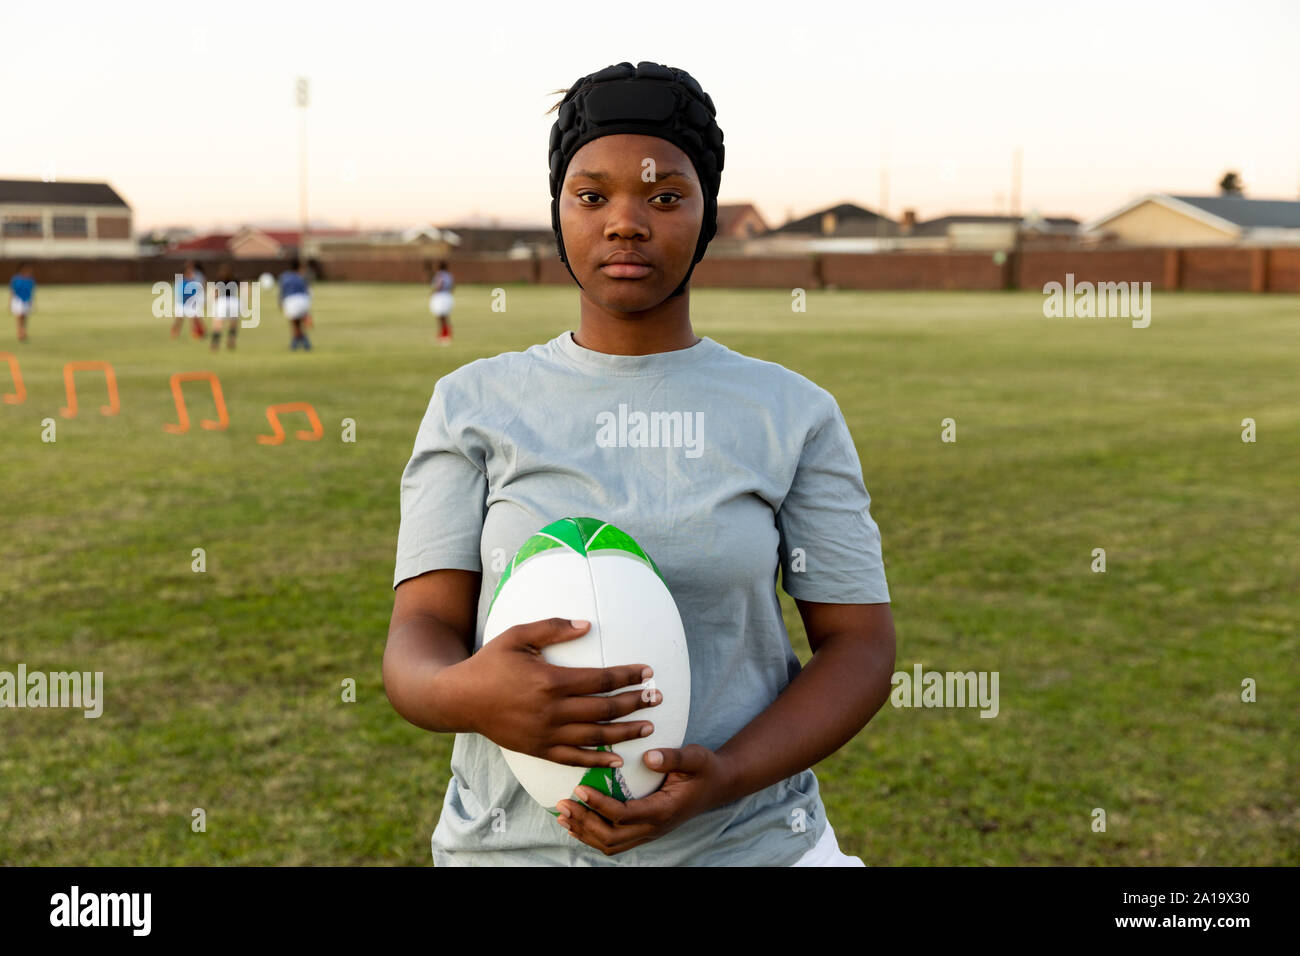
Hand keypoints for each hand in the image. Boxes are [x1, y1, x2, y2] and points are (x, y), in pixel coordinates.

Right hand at [446, 617, 661, 769]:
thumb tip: (588, 625)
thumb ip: (553, 627)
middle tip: (658, 697)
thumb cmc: (491, 661)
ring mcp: (545, 733)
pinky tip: (617, 759)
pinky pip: (573, 759)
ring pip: (595, 736)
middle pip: (604, 708)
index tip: (647, 671)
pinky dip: (597, 761)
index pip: (601, 679)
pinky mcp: (538, 749)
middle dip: (635, 703)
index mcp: (550, 680)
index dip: (627, 676)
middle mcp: (552, 710)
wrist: (459, 698)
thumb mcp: (518, 635)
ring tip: (649, 727)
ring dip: (625, 733)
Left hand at [554, 745, 735, 855]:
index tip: (579, 788)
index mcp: (663, 810)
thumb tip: (648, 757)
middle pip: (611, 837)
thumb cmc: (704, 768)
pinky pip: (615, 842)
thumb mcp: (695, 757)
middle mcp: (654, 827)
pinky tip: (577, 823)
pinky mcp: (645, 831)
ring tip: (563, 815)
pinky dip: (593, 836)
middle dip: (584, 822)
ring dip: (584, 832)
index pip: (624, 815)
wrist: (717, 785)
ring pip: (610, 844)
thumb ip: (673, 758)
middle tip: (562, 804)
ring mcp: (649, 832)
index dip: (599, 804)